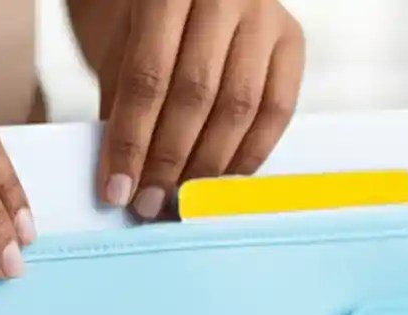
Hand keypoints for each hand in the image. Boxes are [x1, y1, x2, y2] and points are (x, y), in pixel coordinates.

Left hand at [93, 0, 304, 218]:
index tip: (117, 189)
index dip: (131, 141)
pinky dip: (249, 153)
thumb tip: (123, 176)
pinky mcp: (292, 39)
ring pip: (240, 106)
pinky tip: (221, 181)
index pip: (147, 77)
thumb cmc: (142, 12)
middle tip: (149, 202)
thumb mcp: (116, 40)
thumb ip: (121, 99)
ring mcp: (264, 15)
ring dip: (208, 165)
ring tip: (180, 199)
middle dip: (169, 160)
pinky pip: (277, 109)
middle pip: (196, 94)